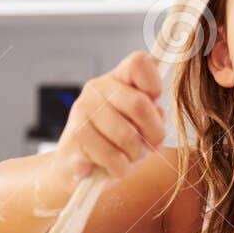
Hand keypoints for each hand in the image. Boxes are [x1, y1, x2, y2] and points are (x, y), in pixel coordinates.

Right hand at [53, 51, 165, 185]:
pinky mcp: (76, 136)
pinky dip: (120, 169)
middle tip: (150, 147)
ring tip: (129, 159)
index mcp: (115, 79)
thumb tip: (158, 116)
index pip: (139, 63)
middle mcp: (96, 88)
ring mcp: (83, 110)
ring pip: (128, 136)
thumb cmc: (114, 144)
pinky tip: (113, 167)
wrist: (75, 167)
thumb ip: (153, 114)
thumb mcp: (139, 125)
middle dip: (153, 134)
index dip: (154, 85)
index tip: (153, 106)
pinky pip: (113, 157)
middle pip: (140, 105)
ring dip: (135, 156)